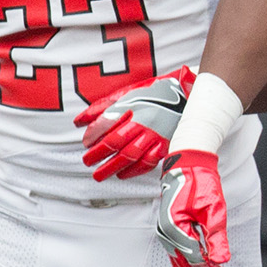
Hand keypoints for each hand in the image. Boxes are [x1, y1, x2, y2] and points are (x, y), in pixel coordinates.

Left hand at [75, 66, 195, 181]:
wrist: (186, 94)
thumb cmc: (155, 93)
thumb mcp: (127, 93)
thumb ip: (102, 106)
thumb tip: (80, 120)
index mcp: (131, 105)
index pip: (106, 122)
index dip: (92, 134)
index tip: (86, 142)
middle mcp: (143, 121)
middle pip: (115, 141)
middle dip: (98, 154)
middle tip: (87, 161)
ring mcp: (155, 134)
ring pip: (130, 154)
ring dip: (112, 166)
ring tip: (100, 174)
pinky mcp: (166, 143)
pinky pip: (149, 161)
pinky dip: (134, 170)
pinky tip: (123, 173)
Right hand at [157, 150, 246, 266]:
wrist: (186, 164)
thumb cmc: (202, 182)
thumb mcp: (214, 208)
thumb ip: (216, 236)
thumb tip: (221, 262)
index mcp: (177, 230)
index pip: (198, 264)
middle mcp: (170, 238)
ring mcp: (170, 238)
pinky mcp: (174, 235)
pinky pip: (186, 259)